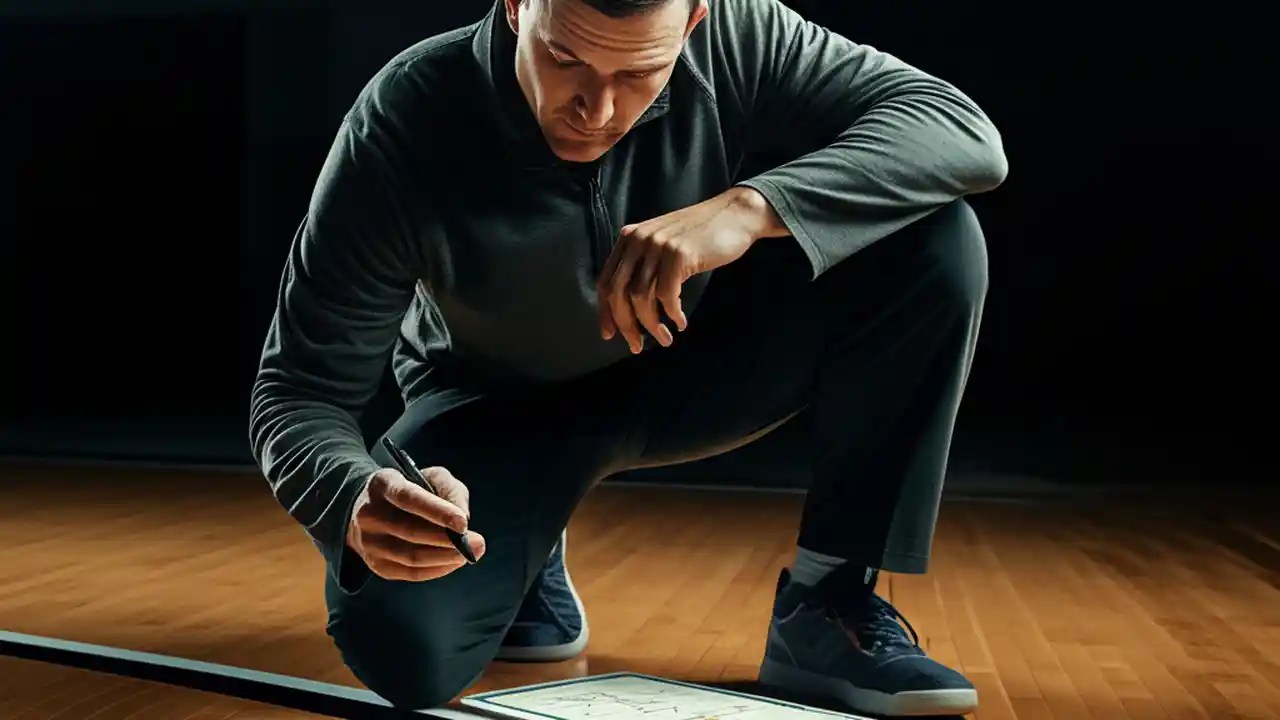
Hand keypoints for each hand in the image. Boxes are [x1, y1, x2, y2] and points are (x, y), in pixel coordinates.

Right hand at [346, 466, 485, 581]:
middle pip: (411, 531)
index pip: (409, 498)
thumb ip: (451, 490)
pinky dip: (437, 569)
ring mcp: (368, 542)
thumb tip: (464, 520)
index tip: (463, 523)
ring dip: (446, 557)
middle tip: (478, 542)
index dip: (437, 511)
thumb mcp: (430, 477)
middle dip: (448, 540)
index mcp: (382, 484)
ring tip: (470, 553)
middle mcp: (369, 514)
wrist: (371, 509)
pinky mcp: (375, 565)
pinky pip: (411, 573)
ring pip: (412, 557)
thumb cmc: (411, 490)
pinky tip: (454, 562)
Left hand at [596, 186, 784, 352]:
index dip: (605, 312)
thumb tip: (627, 308)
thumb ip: (643, 264)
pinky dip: (672, 314)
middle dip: (625, 325)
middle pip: (618, 292)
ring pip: (641, 297)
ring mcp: (658, 245)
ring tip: (665, 339)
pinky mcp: (679, 254)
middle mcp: (638, 239)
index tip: (610, 335)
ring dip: (651, 325)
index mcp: (629, 238)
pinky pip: (667, 295)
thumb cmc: (701, 235)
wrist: (735, 214)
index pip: (605, 281)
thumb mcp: (662, 243)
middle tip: (637, 346)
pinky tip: (680, 322)